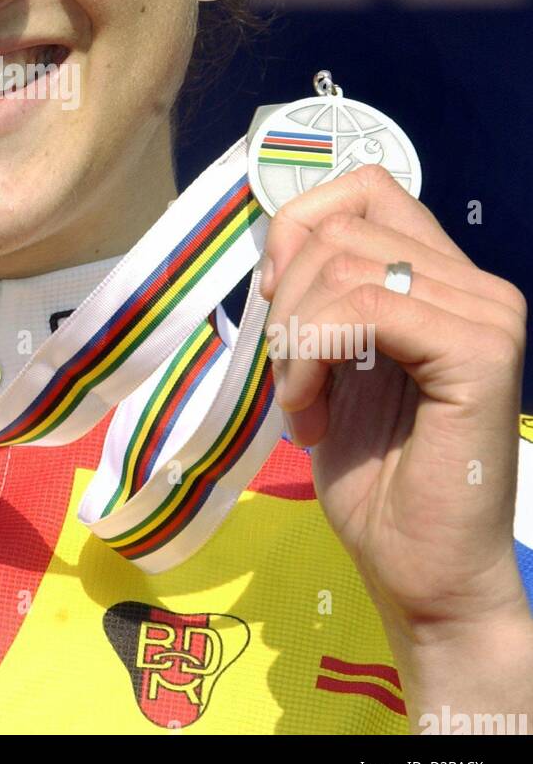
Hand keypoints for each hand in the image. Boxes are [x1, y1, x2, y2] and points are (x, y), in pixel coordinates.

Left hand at [259, 164, 529, 656]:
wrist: (422, 574)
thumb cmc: (376, 478)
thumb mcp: (328, 361)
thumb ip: (319, 293)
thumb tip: (280, 235)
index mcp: (443, 279)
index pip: (364, 189)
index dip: (298, 229)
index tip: (276, 302)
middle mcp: (477, 284)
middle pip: (341, 225)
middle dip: (287, 299)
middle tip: (290, 378)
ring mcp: (488, 313)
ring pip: (344, 264)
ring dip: (295, 338)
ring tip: (304, 405)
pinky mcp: (481, 352)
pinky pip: (363, 308)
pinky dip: (312, 357)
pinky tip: (311, 415)